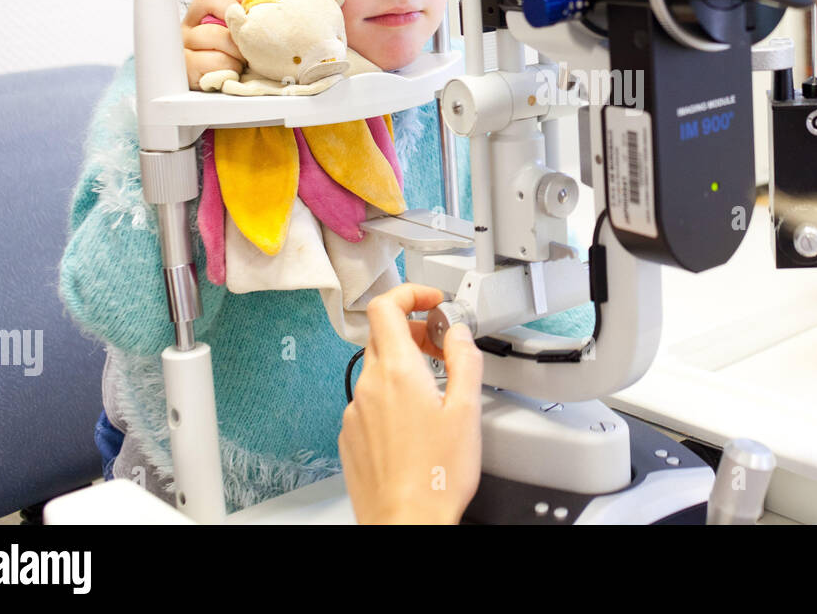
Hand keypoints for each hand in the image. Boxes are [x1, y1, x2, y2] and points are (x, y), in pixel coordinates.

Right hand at [181, 0, 247, 89]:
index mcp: (207, 8)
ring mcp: (185, 41)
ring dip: (237, 49)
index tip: (254, 13)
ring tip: (245, 60)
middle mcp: (192, 20)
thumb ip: (257, 12)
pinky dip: (230, 67)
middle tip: (250, 39)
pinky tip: (234, 71)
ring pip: (213, 33)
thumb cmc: (244, 57)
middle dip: (237, 19)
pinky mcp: (185, 64)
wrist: (227, 90)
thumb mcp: (250, 31)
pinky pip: (212, 59)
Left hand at [339, 284, 483, 523]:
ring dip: (403, 366)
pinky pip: (368, 400)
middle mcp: (369, 388)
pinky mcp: (350, 436)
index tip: (430, 301)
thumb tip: (457, 333)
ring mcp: (355, 413)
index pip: (386, 306)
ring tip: (433, 390)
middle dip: (413, 331)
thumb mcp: (467, 410)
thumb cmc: (436, 477)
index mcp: (398, 373)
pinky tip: (414, 421)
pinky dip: (390, 396)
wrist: (406, 522)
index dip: (409, 293)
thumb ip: (465, 360)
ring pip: (376, 370)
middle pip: (383, 336)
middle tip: (439, 346)